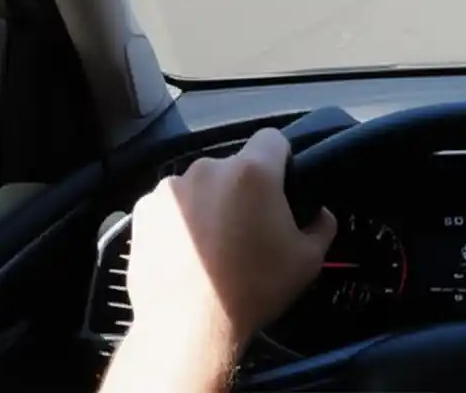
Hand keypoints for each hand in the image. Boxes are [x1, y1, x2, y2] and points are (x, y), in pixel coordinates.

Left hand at [102, 129, 335, 392]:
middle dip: (244, 189)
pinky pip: (171, 205)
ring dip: (210, 202)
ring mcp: (170, 188)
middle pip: (235, 166)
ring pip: (201, 185)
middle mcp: (208, 169)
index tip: (281, 187)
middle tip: (249, 228)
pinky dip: (179, 220)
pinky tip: (185, 251)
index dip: (282, 159)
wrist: (189, 326)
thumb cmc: (253, 289)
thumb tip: (320, 213)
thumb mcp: (308, 260)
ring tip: (213, 244)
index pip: (273, 138)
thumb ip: (322, 224)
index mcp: (253, 172)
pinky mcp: (143, 210)